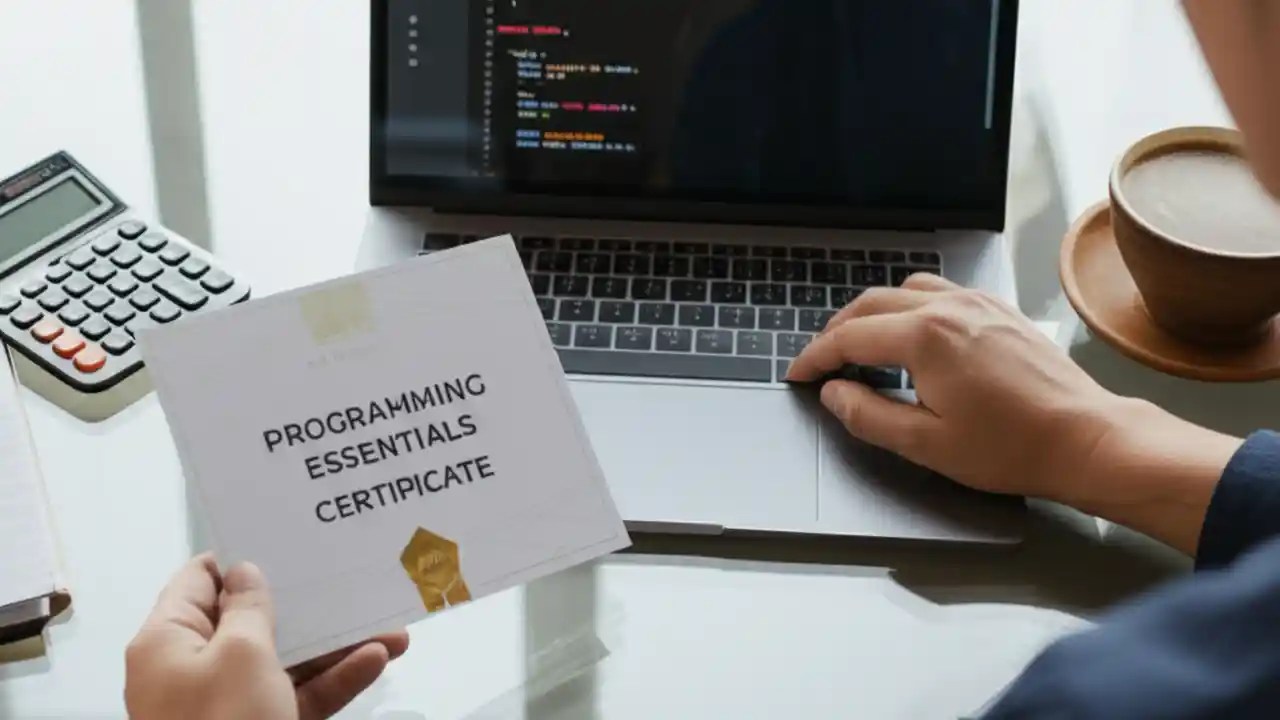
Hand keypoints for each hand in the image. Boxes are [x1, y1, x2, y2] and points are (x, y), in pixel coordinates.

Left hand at [125, 555, 409, 719]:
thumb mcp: (240, 654)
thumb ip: (249, 607)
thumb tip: (243, 572)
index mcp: (167, 641)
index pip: (199, 581)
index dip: (241, 556)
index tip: (288, 536)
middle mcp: (192, 668)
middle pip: (251, 622)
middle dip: (305, 604)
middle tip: (349, 578)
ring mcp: (226, 705)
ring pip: (284, 661)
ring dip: (333, 643)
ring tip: (389, 625)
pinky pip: (297, 696)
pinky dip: (333, 679)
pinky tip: (376, 660)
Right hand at [786, 275, 1241, 552]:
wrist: (1084, 438)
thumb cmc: (1011, 447)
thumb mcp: (924, 443)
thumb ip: (867, 415)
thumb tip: (835, 393)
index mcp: (925, 337)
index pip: (850, 338)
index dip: (816, 357)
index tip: (799, 375)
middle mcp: (949, 307)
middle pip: (871, 304)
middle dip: (837, 331)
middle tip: (821, 362)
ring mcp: (977, 303)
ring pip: (905, 289)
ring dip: (874, 312)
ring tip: (861, 344)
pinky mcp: (999, 309)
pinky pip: (940, 291)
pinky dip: (910, 305)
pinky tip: (912, 333)